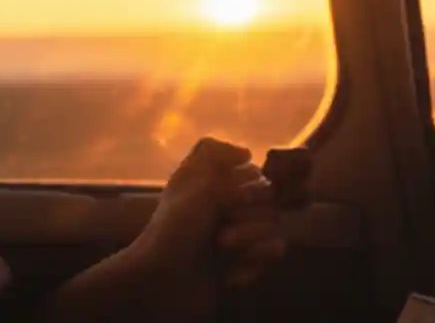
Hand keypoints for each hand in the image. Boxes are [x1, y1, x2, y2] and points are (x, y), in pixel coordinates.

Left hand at [130, 138, 286, 312]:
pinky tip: (232, 273)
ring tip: (223, 249)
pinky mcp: (246, 260)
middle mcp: (229, 204)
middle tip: (222, 231)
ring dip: (249, 238)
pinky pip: (272, 252)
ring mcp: (240, 233)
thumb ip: (216, 157)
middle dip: (249, 216)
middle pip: (268, 199)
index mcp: (215, 183)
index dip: (248, 185)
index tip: (232, 197)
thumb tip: (247, 153)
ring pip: (273, 225)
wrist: (162, 281)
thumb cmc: (174, 229)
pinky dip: (254, 263)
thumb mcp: (190, 184)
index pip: (254, 172)